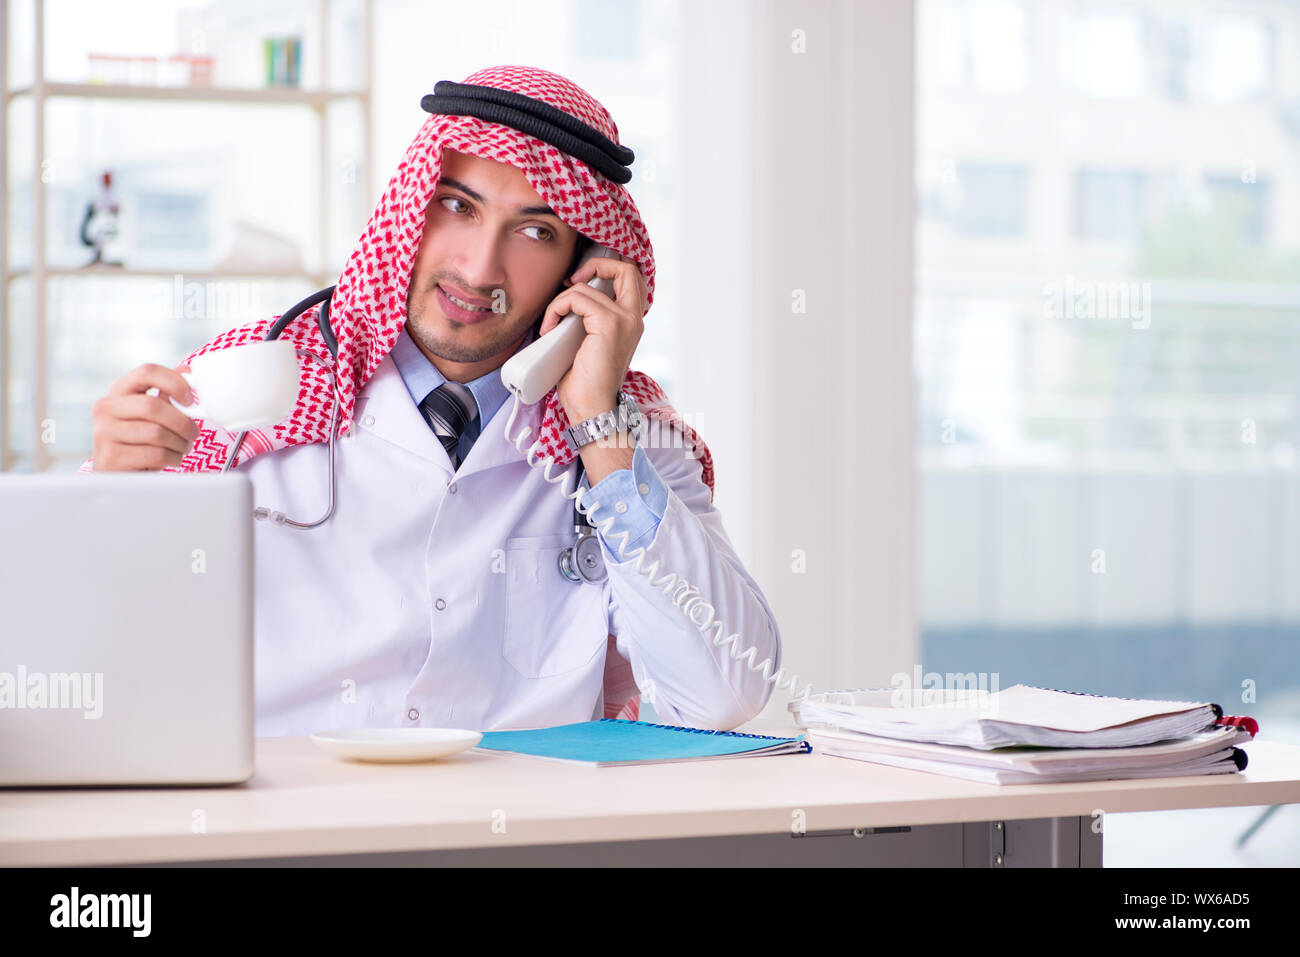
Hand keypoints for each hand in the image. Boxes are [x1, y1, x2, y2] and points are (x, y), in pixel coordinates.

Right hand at [91, 363, 200, 470]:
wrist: (119, 476)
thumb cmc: (141, 441)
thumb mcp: (151, 416)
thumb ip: (166, 395)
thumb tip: (189, 372)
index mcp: (119, 391)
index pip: (147, 372)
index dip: (174, 382)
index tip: (190, 399)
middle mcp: (106, 408)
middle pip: (154, 406)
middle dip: (182, 422)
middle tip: (193, 434)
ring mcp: (104, 433)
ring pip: (157, 433)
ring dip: (180, 444)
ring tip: (181, 448)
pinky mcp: (110, 458)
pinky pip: (154, 454)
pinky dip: (172, 458)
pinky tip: (171, 459)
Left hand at [537, 255, 646, 422]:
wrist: (592, 409)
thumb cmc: (585, 384)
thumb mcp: (588, 343)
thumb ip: (587, 320)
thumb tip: (566, 301)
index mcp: (631, 322)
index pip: (630, 278)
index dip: (606, 268)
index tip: (579, 282)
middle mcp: (633, 319)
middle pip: (625, 269)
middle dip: (595, 264)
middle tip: (572, 282)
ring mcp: (624, 320)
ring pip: (588, 286)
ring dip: (561, 300)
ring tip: (551, 323)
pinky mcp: (609, 325)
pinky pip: (577, 298)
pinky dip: (557, 308)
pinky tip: (549, 328)